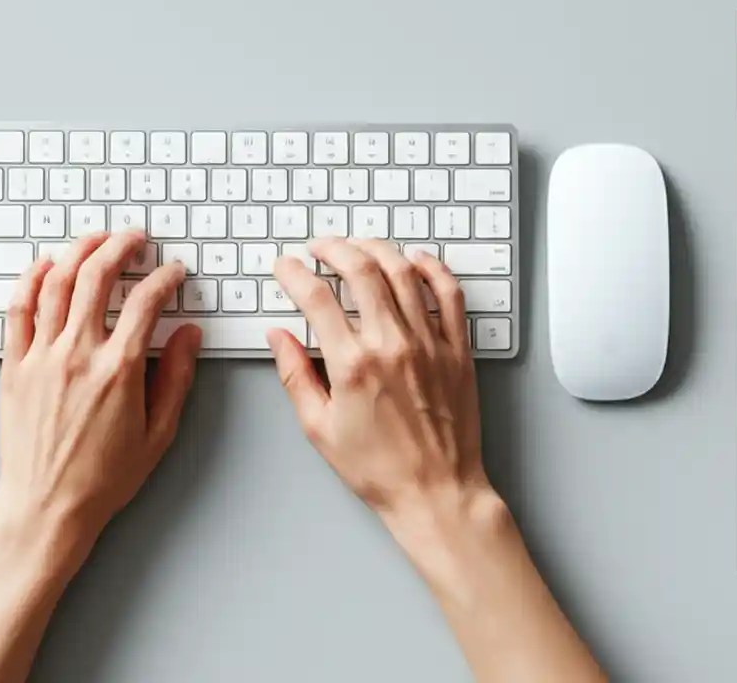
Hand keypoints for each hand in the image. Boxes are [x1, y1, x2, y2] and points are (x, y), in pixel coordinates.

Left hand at [0, 230, 201, 543]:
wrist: (48, 506)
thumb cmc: (103, 477)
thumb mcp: (159, 432)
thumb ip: (176, 377)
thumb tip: (188, 335)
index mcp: (118, 371)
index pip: (147, 303)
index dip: (165, 279)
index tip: (173, 273)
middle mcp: (78, 356)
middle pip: (97, 278)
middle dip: (119, 248)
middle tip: (134, 238)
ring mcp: (41, 358)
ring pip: (56, 285)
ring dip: (78, 252)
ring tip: (94, 239)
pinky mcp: (16, 367)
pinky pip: (19, 310)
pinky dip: (31, 281)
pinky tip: (44, 267)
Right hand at [267, 238, 605, 682]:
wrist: (436, 491)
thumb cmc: (379, 470)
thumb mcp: (320, 429)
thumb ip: (295, 376)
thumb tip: (279, 337)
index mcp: (353, 365)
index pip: (316, 298)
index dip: (294, 273)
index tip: (285, 267)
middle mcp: (393, 345)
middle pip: (361, 270)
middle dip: (334, 248)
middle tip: (320, 247)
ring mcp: (430, 343)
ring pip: (403, 272)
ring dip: (377, 248)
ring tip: (359, 245)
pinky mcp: (457, 350)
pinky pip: (449, 294)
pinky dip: (433, 269)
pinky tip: (417, 261)